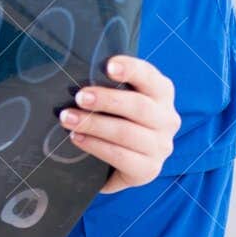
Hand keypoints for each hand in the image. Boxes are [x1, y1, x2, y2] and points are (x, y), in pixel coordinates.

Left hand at [59, 55, 180, 195]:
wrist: (122, 161)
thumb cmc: (117, 118)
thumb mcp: (118, 98)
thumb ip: (109, 85)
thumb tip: (79, 73)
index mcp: (162, 93)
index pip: (150, 77)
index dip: (131, 69)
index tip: (108, 66)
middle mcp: (167, 119)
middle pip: (138, 106)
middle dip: (106, 100)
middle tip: (79, 97)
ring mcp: (161, 147)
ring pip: (126, 133)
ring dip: (93, 124)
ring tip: (67, 119)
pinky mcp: (149, 170)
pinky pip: (120, 156)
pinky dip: (95, 146)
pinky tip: (77, 138)